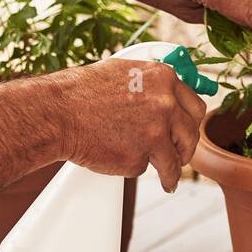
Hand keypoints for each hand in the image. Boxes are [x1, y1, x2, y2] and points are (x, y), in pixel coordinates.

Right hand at [44, 59, 206, 192]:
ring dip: (171, 171)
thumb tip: (165, 94)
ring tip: (168, 178)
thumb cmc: (80, 92)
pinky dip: (133, 168)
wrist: (57, 113)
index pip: (194, 105)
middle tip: (179, 156)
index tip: (187, 130)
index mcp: (163, 79)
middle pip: (190, 134)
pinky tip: (121, 163)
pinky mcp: (139, 158)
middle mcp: (165, 104)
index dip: (190, 121)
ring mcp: (155, 133)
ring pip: (173, 159)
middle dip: (186, 148)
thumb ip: (150, 84)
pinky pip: (143, 167)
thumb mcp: (123, 72)